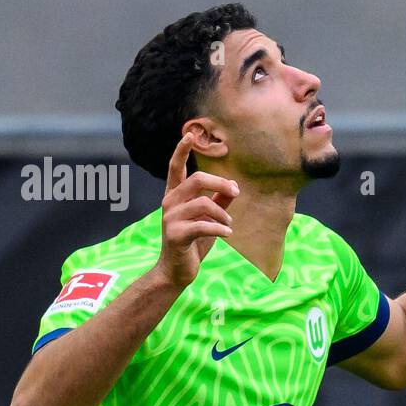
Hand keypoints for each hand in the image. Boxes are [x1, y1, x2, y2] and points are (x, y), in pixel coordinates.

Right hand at [152, 133, 238, 288]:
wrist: (177, 271)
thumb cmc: (193, 243)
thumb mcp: (209, 219)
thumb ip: (218, 202)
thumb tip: (234, 187)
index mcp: (175, 196)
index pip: (175, 168)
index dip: (181, 151)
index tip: (189, 135)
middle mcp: (169, 203)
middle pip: (197, 179)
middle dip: (221, 183)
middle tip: (236, 192)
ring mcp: (170, 218)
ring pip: (204, 203)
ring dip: (223, 214)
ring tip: (228, 225)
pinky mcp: (175, 234)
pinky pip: (204, 225)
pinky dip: (220, 229)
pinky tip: (227, 234)